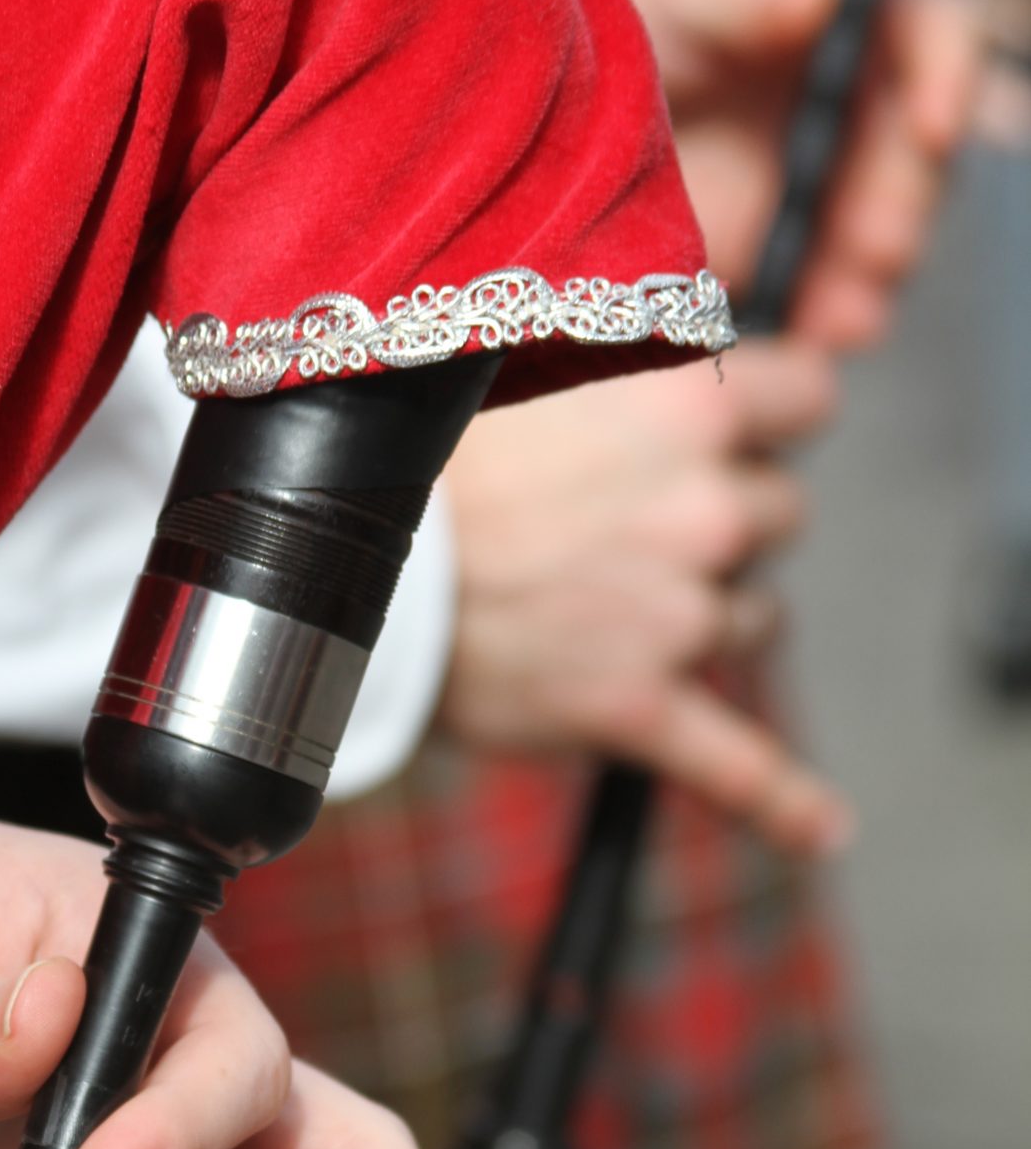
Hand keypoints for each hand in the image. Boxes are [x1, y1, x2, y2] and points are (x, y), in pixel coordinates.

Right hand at [441, 339, 852, 852]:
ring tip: (606, 600)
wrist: (326, 558)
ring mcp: (673, 613)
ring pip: (752, 614)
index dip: (766, 412)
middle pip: (777, 512)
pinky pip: (735, 764)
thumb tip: (674, 317)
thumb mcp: (532, 341)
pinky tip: (823, 831)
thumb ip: (625, 340)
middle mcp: (700, 507)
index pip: (809, 393)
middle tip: (619, 517)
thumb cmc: (419, 448)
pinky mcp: (635, 704)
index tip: (722, 423)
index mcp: (688, 404)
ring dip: (707, 609)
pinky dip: (785, 803)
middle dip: (721, 516)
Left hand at [608, 0, 976, 345]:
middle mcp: (818, 90)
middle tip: (877, 248)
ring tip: (838, 313)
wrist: (506, 140)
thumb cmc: (574, 35)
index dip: (940, 67)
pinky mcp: (773, 251)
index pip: (912, 19)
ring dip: (875, 265)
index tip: (932, 126)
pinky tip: (812, 333)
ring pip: (883, 217)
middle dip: (903, 194)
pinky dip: (833, 311)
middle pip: (910, 136)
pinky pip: (832, 286)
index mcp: (803, 5)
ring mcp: (800, 176)